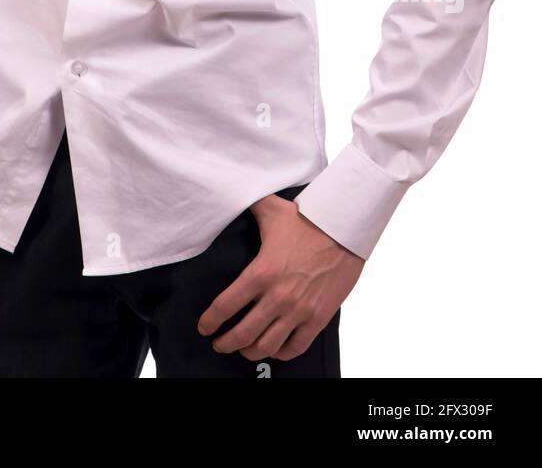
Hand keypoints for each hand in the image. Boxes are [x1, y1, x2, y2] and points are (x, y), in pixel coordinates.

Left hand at [196, 192, 363, 360]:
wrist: (344, 230)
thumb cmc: (307, 220)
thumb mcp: (271, 210)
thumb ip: (249, 206)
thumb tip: (230, 195)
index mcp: (261, 272)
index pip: (226, 305)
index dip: (210, 321)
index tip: (204, 327)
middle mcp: (277, 296)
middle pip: (243, 333)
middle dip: (226, 343)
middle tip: (219, 343)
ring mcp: (299, 310)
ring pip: (267, 345)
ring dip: (251, 351)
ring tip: (244, 348)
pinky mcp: (318, 318)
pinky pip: (295, 347)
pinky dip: (281, 352)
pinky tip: (274, 348)